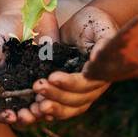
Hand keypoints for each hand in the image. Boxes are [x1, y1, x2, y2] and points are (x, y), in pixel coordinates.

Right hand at [0, 10, 60, 123]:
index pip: (1, 111)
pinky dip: (57, 96)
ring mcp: (39, 82)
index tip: (9, 116)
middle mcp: (20, 89)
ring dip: (41, 112)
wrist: (25, 10)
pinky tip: (55, 95)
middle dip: (25, 119)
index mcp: (2, 87)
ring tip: (40, 109)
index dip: (4, 117)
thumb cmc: (1, 30)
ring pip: (41, 106)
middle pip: (23, 113)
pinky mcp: (56, 73)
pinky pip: (58, 91)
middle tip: (27, 116)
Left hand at [27, 5, 116, 123]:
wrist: (86, 24)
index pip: (87, 84)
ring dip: (52, 109)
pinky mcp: (68, 92)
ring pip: (69, 108)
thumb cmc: (96, 24)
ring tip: (34, 106)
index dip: (70, 84)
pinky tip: (35, 112)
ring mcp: (81, 93)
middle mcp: (93, 87)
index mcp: (102, 73)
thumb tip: (97, 59)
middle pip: (77, 100)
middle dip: (56, 96)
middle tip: (37, 87)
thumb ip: (102, 43)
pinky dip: (49, 112)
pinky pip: (61, 108)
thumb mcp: (100, 28)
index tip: (52, 77)